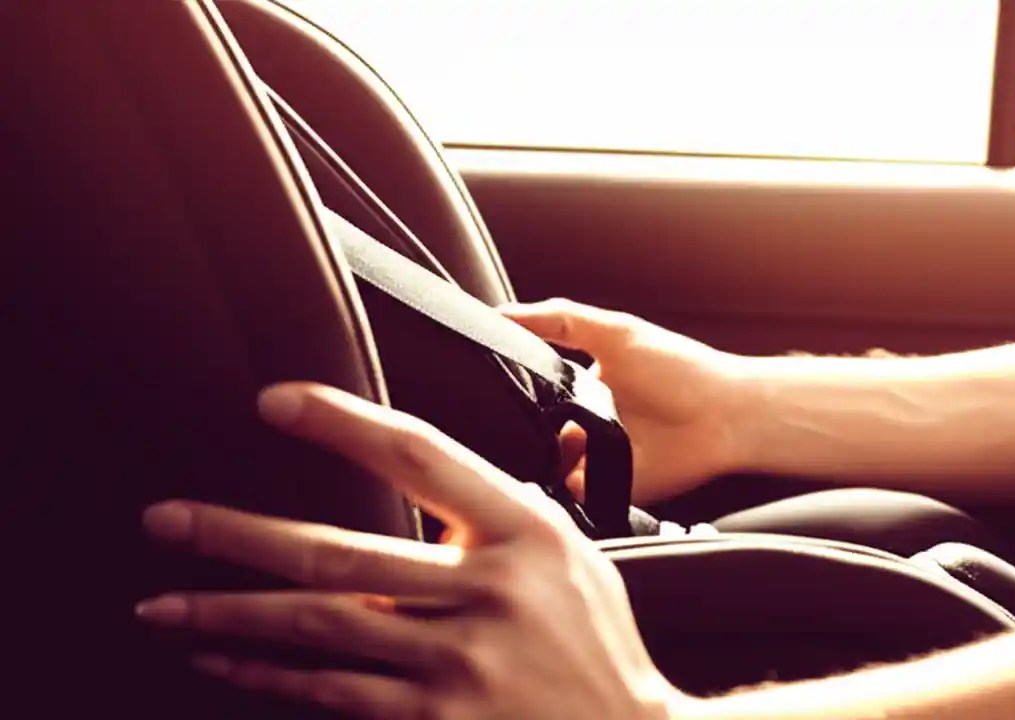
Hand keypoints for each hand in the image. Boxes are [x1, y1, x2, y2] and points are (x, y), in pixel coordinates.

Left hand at [135, 383, 680, 719]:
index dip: (343, 424)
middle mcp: (488, 592)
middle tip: (168, 520)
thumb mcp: (574, 555)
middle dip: (239, 535)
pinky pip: (332, 693)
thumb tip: (424, 474)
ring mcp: (458, 664)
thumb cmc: (595, 640)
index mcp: (526, 533)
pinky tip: (222, 661)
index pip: (422, 457)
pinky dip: (268, 676)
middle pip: (341, 554)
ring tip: (164, 602)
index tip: (274, 401)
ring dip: (231, 614)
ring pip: (319, 629)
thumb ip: (503, 514)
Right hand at [502, 299, 743, 506]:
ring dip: (543, 461)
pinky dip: (567, 488)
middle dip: (523, 433)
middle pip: (537, 433)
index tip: (489, 392)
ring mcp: (600, 458)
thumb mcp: (616, 332)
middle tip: (513, 427)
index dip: (515, 393)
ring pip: (550, 466)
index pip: (535, 392)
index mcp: (586, 385)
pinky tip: (570, 469)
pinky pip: (576, 496)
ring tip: (548, 447)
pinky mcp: (614, 488)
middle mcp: (589, 422)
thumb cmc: (682, 369)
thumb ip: (560, 320)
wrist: (728, 416)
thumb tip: (503, 313)